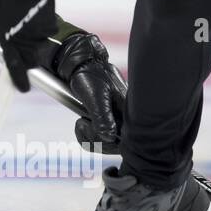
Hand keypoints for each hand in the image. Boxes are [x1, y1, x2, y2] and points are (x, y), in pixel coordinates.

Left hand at [0, 0, 58, 91]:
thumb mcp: (2, 20)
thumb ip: (8, 36)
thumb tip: (13, 47)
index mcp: (8, 38)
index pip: (15, 66)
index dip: (19, 80)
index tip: (23, 89)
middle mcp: (24, 40)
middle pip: (32, 61)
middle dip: (29, 60)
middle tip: (26, 48)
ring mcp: (39, 34)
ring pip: (39, 46)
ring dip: (35, 40)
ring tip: (27, 21)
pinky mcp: (50, 27)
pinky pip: (46, 34)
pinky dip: (41, 29)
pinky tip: (35, 16)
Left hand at [53, 32, 124, 151]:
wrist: (82, 64)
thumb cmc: (89, 75)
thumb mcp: (94, 96)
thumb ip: (102, 117)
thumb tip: (109, 138)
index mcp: (129, 113)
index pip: (125, 142)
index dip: (105, 143)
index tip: (87, 128)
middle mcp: (127, 118)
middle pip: (115, 145)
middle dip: (94, 140)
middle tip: (81, 122)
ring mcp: (118, 119)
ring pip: (107, 143)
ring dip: (89, 137)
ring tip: (80, 121)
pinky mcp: (110, 119)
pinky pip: (101, 137)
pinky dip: (88, 133)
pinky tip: (82, 122)